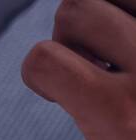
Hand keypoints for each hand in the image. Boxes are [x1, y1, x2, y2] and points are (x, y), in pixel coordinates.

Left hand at [23, 0, 135, 139]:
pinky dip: (38, 74)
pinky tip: (58, 98)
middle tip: (99, 64)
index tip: (120, 50)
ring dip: (65, 44)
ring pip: (75, 9)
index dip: (119, 9)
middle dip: (86, 22)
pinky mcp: (118, 109)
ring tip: (87, 81)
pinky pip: (45, 61)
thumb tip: (97, 11)